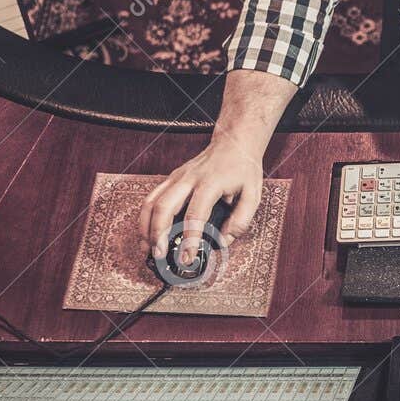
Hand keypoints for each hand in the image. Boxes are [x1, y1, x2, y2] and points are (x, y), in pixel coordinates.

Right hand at [138, 138, 263, 266]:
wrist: (234, 142)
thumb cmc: (243, 169)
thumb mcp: (253, 194)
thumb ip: (241, 220)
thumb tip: (223, 242)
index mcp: (211, 183)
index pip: (195, 214)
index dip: (189, 238)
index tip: (187, 258)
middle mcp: (189, 179)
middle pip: (164, 207)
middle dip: (158, 234)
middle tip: (160, 255)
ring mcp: (177, 177)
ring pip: (152, 201)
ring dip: (146, 227)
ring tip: (147, 249)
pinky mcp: (171, 178)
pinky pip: (152, 197)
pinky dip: (146, 217)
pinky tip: (147, 233)